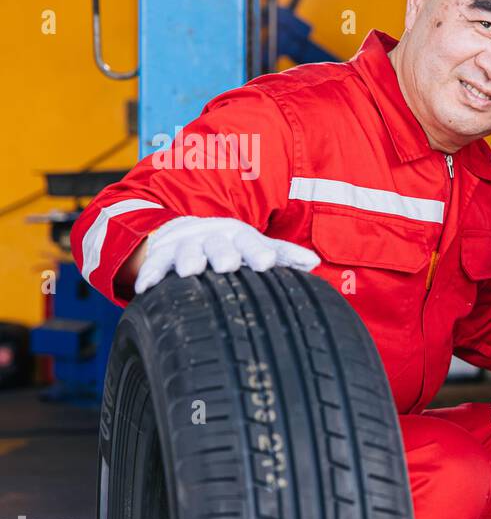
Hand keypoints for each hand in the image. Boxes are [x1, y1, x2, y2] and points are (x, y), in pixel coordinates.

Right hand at [134, 216, 320, 293]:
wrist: (184, 231)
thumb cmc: (229, 244)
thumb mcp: (255, 245)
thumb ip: (284, 254)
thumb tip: (314, 262)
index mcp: (238, 236)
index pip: (252, 242)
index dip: (259, 251)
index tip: (268, 262)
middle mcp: (212, 238)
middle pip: (218, 244)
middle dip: (223, 253)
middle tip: (228, 264)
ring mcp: (185, 246)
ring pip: (186, 251)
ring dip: (188, 259)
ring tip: (191, 270)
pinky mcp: (161, 255)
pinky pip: (154, 265)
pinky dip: (150, 274)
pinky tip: (147, 287)